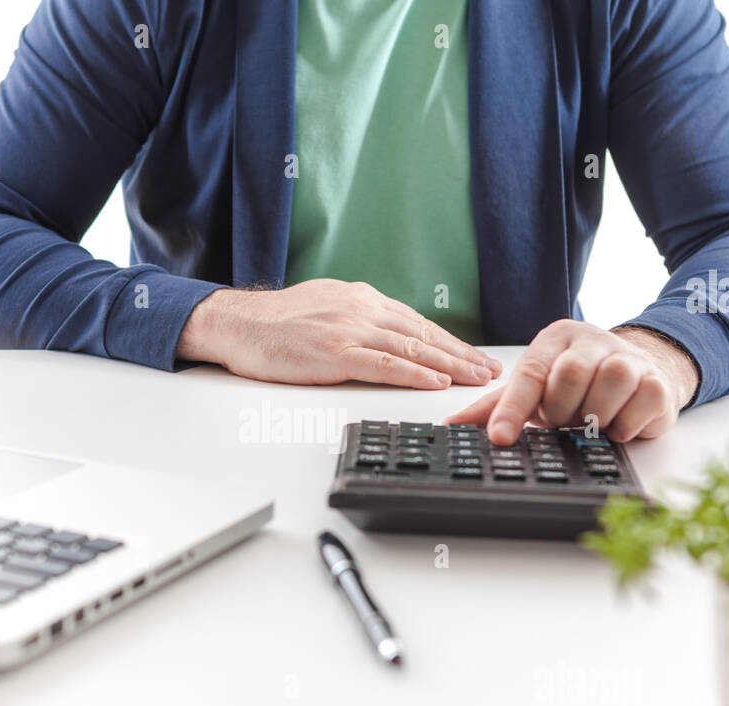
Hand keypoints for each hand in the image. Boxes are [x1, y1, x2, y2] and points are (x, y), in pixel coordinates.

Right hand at [177, 279, 501, 388]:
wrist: (237, 323)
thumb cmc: (274, 325)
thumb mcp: (324, 310)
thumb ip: (355, 321)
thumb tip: (381, 338)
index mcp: (361, 300)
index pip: (416, 323)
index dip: (450, 342)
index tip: (474, 356)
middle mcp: (362, 309)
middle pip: (423, 335)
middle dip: (462, 355)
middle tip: (491, 371)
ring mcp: (350, 330)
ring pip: (412, 349)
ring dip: (450, 366)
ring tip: (477, 379)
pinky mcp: (335, 352)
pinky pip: (384, 364)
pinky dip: (415, 374)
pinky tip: (436, 382)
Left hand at [445, 320, 698, 443]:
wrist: (640, 374)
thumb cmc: (579, 385)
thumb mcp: (536, 390)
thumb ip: (496, 406)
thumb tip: (452, 424)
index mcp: (556, 339)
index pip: (531, 373)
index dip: (513, 409)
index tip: (500, 438)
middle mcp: (592, 342)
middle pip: (572, 375)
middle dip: (563, 409)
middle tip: (563, 421)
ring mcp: (629, 358)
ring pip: (610, 384)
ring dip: (595, 417)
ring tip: (589, 422)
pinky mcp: (657, 382)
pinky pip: (640, 405)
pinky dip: (624, 426)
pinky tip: (615, 425)